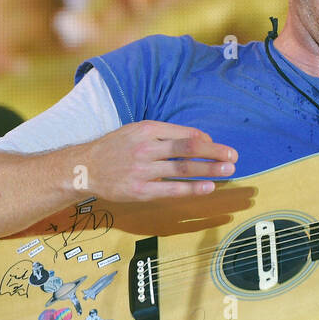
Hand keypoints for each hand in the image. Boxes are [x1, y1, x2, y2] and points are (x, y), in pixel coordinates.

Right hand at [81, 120, 237, 202]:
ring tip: (228, 170)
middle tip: (234, 155)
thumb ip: (165, 134)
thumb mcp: (136, 132)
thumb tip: (199, 139)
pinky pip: (171, 189)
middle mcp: (145, 148)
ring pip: (182, 168)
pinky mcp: (140, 190)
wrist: (84, 168)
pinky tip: (208, 187)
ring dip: (208, 169)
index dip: (206, 141)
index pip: (184, 134)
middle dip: (214, 152)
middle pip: (187, 148)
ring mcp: (143, 170)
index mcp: (146, 129)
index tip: (219, 147)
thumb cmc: (115, 149)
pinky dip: (192, 188)